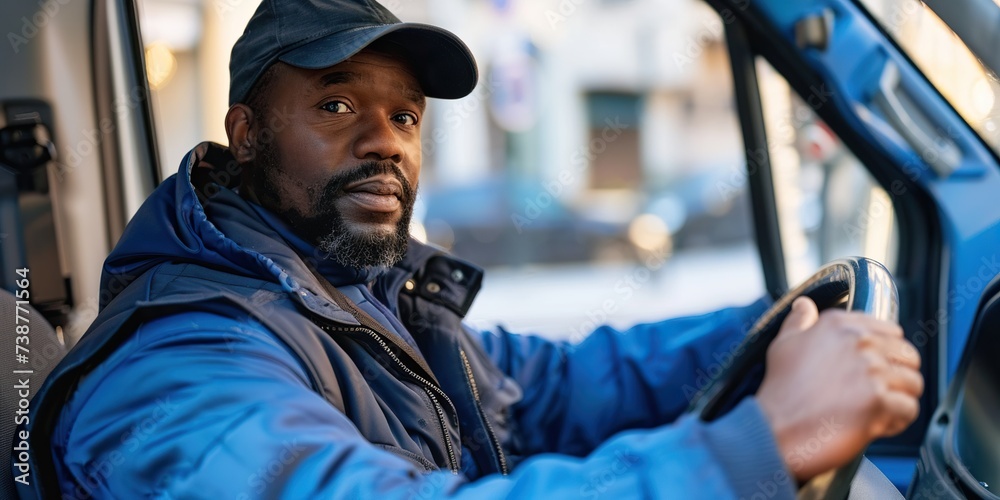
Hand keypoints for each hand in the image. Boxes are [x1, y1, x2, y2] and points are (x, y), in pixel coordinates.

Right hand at [756, 297, 922, 481]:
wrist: (775, 429)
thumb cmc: (780, 391)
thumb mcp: (782, 346)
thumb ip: (799, 322)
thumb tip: (804, 305)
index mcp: (839, 325)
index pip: (890, 329)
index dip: (886, 351)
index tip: (875, 367)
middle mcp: (859, 343)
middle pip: (907, 355)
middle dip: (898, 374)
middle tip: (878, 391)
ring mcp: (872, 371)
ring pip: (913, 382)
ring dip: (900, 398)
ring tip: (878, 410)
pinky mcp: (880, 400)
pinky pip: (909, 409)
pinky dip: (897, 421)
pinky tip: (877, 424)